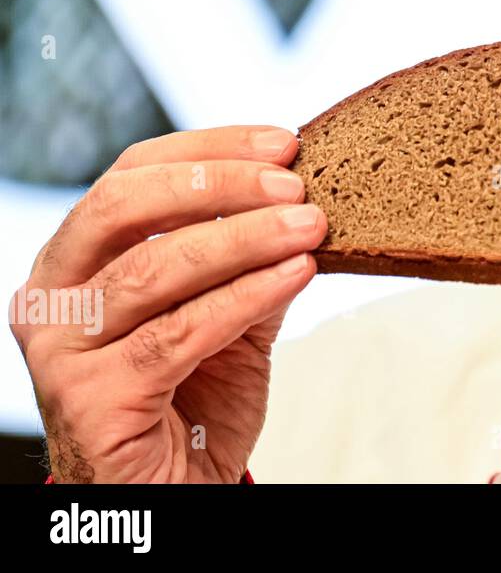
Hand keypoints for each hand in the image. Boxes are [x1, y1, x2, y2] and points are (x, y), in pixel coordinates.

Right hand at [8, 126, 325, 482]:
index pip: (131, 176)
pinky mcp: (90, 399)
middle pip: (124, 208)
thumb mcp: (228, 313)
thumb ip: (250, 260)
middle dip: (218, 183)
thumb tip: (304, 199)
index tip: (283, 143)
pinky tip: (294, 275)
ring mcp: (62, 349)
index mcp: (77, 259)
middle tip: (294, 184)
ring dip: (245, 239)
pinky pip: (177, 333)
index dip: (209, 149)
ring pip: (155, 268)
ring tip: (310, 228)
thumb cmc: (192, 400)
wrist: (176, 493)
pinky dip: (245, 296)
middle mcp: (54, 296)